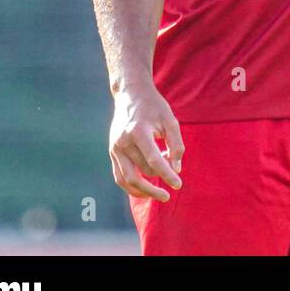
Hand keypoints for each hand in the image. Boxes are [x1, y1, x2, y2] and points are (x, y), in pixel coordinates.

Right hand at [108, 84, 184, 201]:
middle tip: (171, 192)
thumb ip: (176, 144)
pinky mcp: (112, 152)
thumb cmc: (154, 107)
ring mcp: (114, 148)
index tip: (178, 184)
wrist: (130, 95)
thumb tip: (176, 169)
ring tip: (159, 196)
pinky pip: (118, 175)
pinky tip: (144, 191)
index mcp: (138, 131)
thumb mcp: (170, 120)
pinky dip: (130, 186)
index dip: (167, 174)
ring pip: (126, 178)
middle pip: (140, 171)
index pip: (153, 160)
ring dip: (142, 190)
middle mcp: (123, 142)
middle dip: (156, 184)